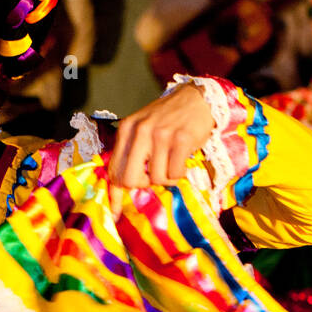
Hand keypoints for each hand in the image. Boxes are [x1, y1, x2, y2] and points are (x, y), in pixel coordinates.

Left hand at [108, 83, 213, 217]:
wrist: (197, 98)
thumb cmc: (168, 119)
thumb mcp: (142, 128)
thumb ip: (130, 152)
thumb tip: (121, 187)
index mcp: (127, 129)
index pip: (114, 169)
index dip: (115, 194)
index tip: (116, 213)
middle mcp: (140, 131)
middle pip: (130, 179)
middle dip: (142, 184)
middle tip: (153, 176)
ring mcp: (161, 135)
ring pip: (156, 179)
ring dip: (166, 177)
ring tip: (172, 162)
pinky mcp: (181, 140)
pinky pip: (175, 174)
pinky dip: (179, 174)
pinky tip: (182, 161)